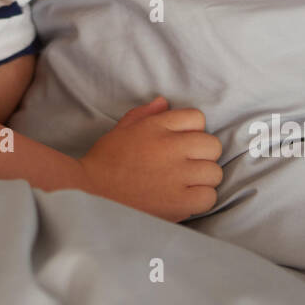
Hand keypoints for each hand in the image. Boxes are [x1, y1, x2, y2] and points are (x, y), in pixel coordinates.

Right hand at [79, 96, 224, 222]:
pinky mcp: (179, 202)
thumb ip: (145, 114)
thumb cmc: (105, 161)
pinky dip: (201, 199)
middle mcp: (170, 147)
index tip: (182, 144)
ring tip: (186, 184)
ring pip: (214, 172)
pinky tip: (186, 200)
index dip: (192, 132)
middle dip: (202, 155)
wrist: (91, 194)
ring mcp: (176, 175)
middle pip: (212, 145)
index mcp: (156, 127)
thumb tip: (164, 102)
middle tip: (187, 165)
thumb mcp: (122, 130)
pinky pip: (209, 197)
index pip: (197, 118)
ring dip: (203, 179)